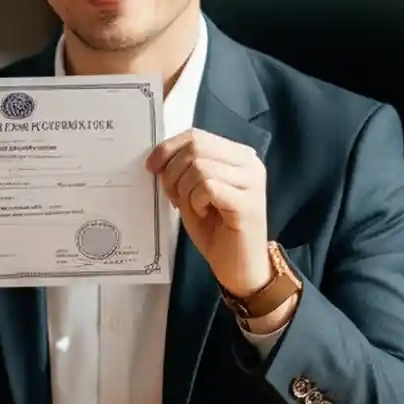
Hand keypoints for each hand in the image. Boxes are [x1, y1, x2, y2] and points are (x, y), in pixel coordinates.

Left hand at [146, 129, 270, 296]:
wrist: (240, 268)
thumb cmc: (216, 230)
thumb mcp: (193, 192)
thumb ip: (183, 170)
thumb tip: (157, 156)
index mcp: (237, 155)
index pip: (196, 135)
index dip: (168, 148)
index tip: (151, 167)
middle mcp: (249, 163)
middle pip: (196, 147)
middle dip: (173, 171)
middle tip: (174, 197)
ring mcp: (252, 182)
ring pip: (199, 167)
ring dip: (185, 191)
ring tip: (193, 208)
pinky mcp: (248, 202)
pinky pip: (207, 187)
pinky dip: (196, 201)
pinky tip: (204, 214)